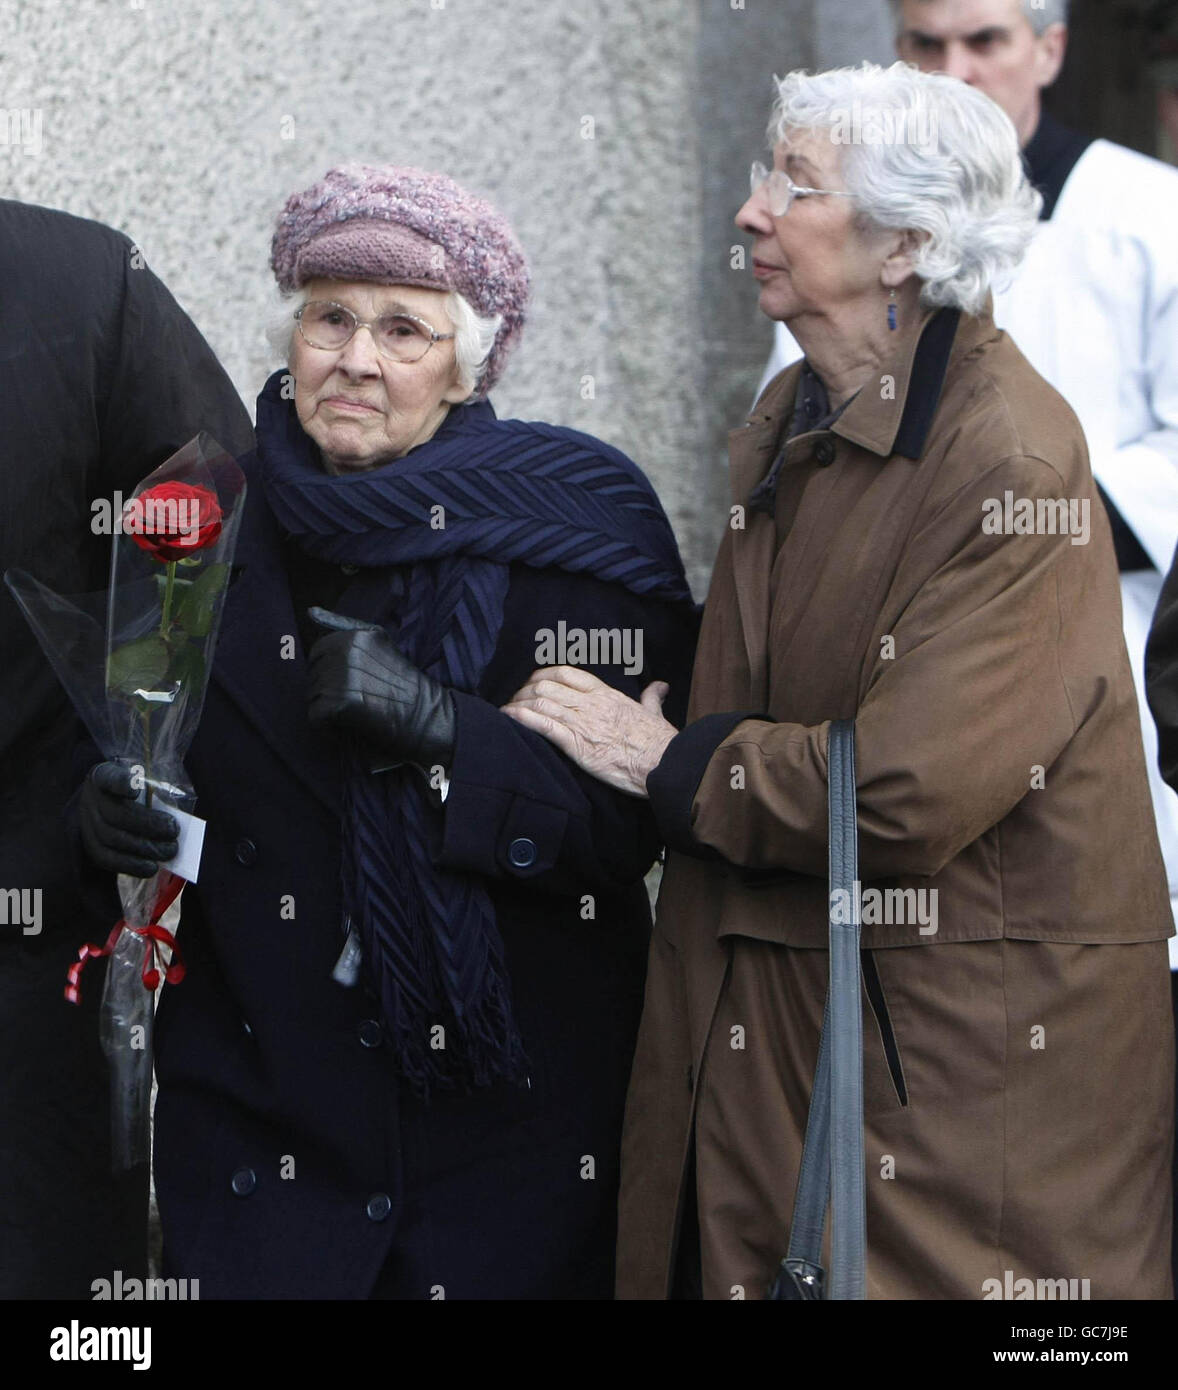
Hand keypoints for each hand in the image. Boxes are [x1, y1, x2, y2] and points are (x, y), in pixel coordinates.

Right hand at [79, 762, 178, 877]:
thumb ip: (156, 792)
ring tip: (169, 851)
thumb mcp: (143, 782)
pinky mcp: (89, 844)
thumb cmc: (137, 791)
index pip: (109, 777)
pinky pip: (106, 858)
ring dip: (143, 848)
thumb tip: (176, 816)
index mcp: (104, 776)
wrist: (108, 804)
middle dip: (148, 825)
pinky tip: (151, 867)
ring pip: (110, 839)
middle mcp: (91, 798)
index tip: (135, 789)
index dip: (121, 783)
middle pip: (115, 814)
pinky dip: (130, 865)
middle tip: (174, 831)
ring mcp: (86, 822)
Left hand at [306, 607, 455, 770]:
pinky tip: (348, 727)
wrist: (428, 716)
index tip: (348, 684)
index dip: (328, 671)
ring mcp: (343, 676)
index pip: (319, 652)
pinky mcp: (341, 702)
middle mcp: (348, 652)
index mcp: (356, 637)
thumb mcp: (380, 642)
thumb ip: (346, 626)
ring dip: (326, 709)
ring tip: (354, 714)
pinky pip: (315, 716)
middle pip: (313, 674)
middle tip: (353, 702)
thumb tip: (310, 611)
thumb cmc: (405, 683)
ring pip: (312, 696)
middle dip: (325, 690)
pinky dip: (328, 727)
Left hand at [501, 666, 676, 796]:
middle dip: (525, 690)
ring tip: (507, 709)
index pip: (567, 673)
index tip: (533, 681)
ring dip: (519, 703)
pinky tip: (509, 717)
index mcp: (606, 694)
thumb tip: (660, 686)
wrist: (662, 763)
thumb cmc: (659, 741)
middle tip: (516, 699)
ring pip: (541, 702)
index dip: (544, 674)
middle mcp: (590, 704)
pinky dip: (522, 718)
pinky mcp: (577, 744)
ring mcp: (582, 722)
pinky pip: (543, 725)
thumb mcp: (655, 713)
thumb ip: (652, 697)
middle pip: (547, 686)